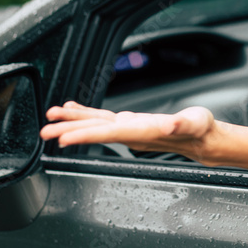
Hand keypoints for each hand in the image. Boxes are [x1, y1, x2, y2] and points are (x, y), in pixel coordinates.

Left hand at [41, 101, 214, 158]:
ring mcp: (128, 129)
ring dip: (72, 121)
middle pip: (95, 132)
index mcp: (142, 133)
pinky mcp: (130, 123)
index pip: (108, 135)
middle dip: (69, 130)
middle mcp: (131, 133)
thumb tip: (171, 125)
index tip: (64, 138)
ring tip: (51, 117)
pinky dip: (87, 113)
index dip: (85, 135)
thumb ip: (183, 124)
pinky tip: (73, 108)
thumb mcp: (195, 123)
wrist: (202, 139)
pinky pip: (103, 119)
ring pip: (95, 124)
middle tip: (45, 131)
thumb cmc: (200, 130)